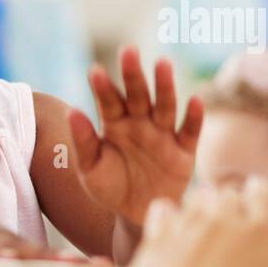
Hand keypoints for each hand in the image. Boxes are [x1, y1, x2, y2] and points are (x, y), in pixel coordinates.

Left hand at [68, 45, 202, 228]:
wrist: (135, 215)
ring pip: (165, 106)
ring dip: (164, 86)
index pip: (109, 100)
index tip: (94, 71)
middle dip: (133, 74)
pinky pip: (190, 131)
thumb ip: (83, 142)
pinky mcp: (184, 150)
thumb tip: (72, 111)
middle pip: (138, 94)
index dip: (103, 87)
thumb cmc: (110, 188)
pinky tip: (195, 100)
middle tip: (128, 51)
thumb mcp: (90, 169)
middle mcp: (140, 122)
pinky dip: (194, 117)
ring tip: (162, 63)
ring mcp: (163, 134)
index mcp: (115, 122)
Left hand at [119, 177, 267, 266]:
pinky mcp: (156, 241)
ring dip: (202, 210)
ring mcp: (187, 228)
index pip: (262, 192)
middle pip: (228, 195)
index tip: (256, 209)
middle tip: (230, 227)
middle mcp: (225, 220)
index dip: (259, 198)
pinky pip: (163, 211)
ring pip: (196, 200)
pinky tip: (172, 231)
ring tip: (203, 230)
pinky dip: (169, 216)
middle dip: (230, 207)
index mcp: (265, 229)